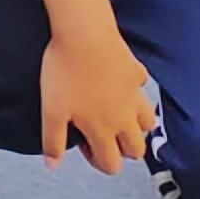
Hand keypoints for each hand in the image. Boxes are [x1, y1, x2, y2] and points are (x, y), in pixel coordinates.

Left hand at [39, 28, 159, 174]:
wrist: (83, 33)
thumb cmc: (65, 70)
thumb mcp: (51, 110)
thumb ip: (53, 141)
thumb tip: (53, 165)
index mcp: (103, 130)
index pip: (112, 165)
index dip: (97, 162)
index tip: (83, 144)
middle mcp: (124, 117)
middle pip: (137, 150)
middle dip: (123, 150)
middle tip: (102, 133)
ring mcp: (134, 95)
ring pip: (148, 123)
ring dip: (137, 125)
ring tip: (117, 114)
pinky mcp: (136, 72)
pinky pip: (142, 87)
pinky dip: (135, 90)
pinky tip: (120, 82)